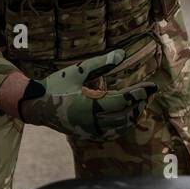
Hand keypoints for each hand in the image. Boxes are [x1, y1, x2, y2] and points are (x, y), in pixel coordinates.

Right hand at [15, 49, 155, 140]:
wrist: (36, 105)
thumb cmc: (56, 85)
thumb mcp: (78, 71)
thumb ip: (101, 64)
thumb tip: (121, 54)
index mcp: (90, 105)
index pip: (123, 101)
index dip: (140, 94)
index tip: (153, 86)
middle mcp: (92, 121)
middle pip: (126, 115)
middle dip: (140, 103)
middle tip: (149, 92)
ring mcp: (90, 130)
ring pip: (121, 127)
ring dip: (133, 115)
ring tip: (140, 103)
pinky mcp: (88, 135)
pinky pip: (111, 133)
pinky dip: (123, 125)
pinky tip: (127, 116)